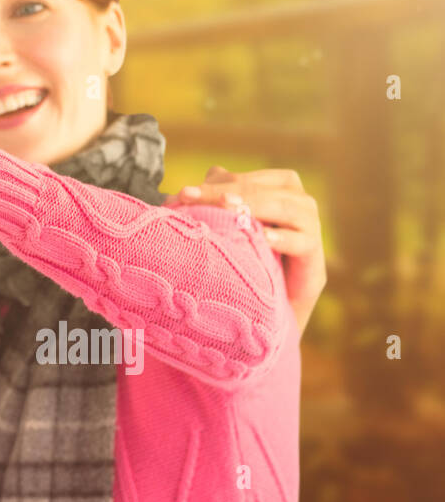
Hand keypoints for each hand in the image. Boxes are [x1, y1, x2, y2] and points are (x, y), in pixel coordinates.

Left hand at [167, 166, 326, 333]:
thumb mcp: (224, 233)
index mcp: (278, 194)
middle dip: (232, 191)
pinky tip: (262, 238)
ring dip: (259, 206)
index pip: (252, 179)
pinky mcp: (316, 265)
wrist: (259, 321)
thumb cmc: (238, 270)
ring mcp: (312, 235)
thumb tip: (195, 185)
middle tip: (196, 198)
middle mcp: (299, 209)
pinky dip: (285, 238)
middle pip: (272, 190)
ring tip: (230, 209)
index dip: (220, 182)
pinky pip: (307, 243)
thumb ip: (216, 206)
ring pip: (294, 208)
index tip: (184, 194)